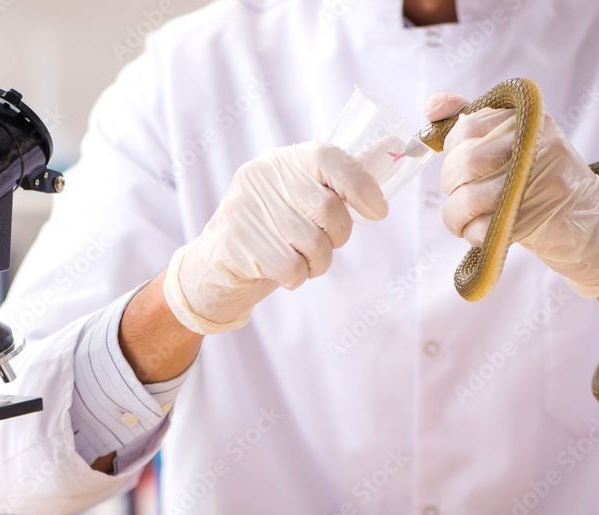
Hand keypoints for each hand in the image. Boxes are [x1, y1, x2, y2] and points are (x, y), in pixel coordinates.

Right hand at [163, 142, 387, 334]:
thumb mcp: (299, 204)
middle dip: (338, 237)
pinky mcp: (234, 244)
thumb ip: (337, 184)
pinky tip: (280, 274)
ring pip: (313, 243)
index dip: (360, 184)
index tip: (378, 211)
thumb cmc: (269, 237)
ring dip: (318, 264)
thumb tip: (388, 151)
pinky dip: (296, 279)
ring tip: (301, 262)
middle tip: (325, 246)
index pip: (327, 158)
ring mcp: (244, 209)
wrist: (211, 272)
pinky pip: (291, 267)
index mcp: (279, 162)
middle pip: (327, 208)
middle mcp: (260, 178)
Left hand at [426, 93, 598, 297]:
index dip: (452, 150)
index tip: (463, 163)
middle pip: (463, 163)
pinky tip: (482, 231)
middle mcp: (535, 145)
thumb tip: (432, 106)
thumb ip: (473, 120)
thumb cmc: (541, 178)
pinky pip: (481, 228)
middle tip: (460, 193)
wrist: (591, 220)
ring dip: (456, 216)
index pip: (466, 127)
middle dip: (451, 185)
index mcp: (528, 119)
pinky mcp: (534, 218)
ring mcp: (537, 182)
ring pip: (468, 199)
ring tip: (464, 219)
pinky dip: (472, 235)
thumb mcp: (515, 138)